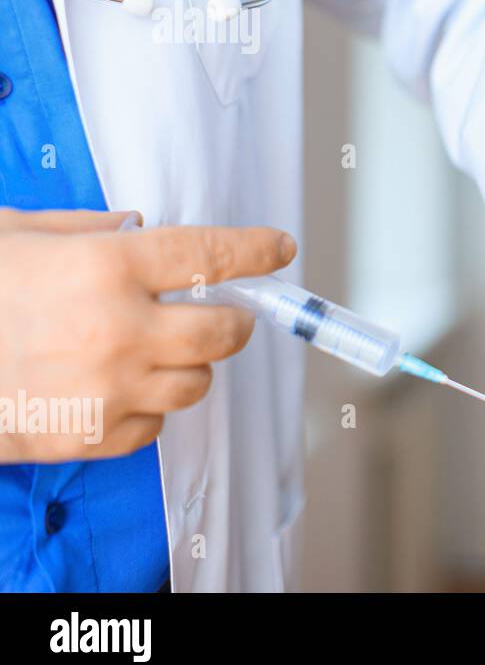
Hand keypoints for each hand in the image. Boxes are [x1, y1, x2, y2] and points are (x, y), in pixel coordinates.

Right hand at [0, 208, 296, 462]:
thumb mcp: (14, 234)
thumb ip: (86, 228)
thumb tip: (136, 226)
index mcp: (104, 268)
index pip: (207, 254)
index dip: (253, 250)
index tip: (278, 248)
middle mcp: (118, 330)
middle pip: (223, 333)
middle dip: (234, 321)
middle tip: (222, 313)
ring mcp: (108, 390)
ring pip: (196, 383)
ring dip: (188, 365)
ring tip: (151, 351)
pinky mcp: (91, 437)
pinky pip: (155, 424)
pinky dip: (147, 406)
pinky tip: (114, 387)